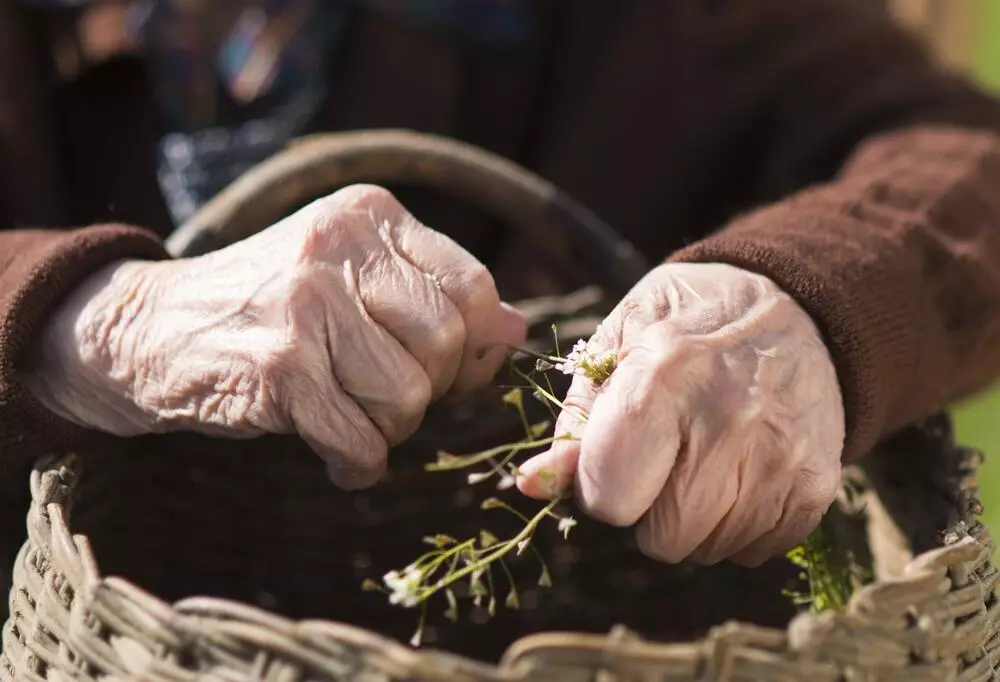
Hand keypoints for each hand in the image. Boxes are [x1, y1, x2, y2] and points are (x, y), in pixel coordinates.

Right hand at [23, 184, 525, 488]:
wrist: (150, 329)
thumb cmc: (269, 308)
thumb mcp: (351, 276)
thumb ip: (433, 294)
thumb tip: (519, 328)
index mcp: (369, 213)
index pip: (474, 287)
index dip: (477, 346)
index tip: (450, 372)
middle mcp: (340, 246)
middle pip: (449, 343)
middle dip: (432, 389)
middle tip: (387, 397)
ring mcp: (307, 303)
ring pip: (410, 395)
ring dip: (389, 429)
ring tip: (349, 417)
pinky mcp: (279, 366)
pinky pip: (361, 441)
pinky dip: (356, 463)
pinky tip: (331, 451)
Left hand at [517, 262, 844, 565]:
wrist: (792, 308)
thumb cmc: (684, 327)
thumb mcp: (615, 348)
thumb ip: (574, 424)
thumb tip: (532, 486)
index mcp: (661, 380)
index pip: (609, 497)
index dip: (601, 486)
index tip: (616, 457)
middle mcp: (726, 423)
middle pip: (663, 537)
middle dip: (649, 510)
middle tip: (665, 457)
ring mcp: (778, 458)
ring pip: (709, 549)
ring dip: (695, 520)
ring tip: (706, 457)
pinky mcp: (815, 484)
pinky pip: (756, 550)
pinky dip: (739, 523)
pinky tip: (742, 470)